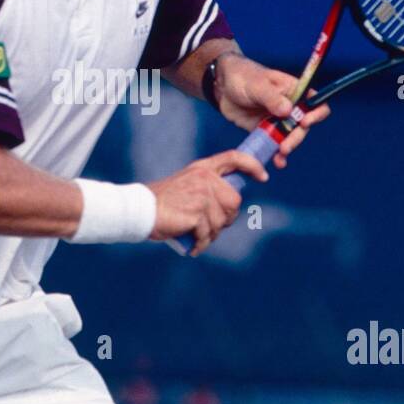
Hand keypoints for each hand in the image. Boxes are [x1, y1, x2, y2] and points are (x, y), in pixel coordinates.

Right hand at [147, 149, 268, 256]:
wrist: (140, 210)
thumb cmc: (162, 202)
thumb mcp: (187, 185)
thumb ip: (207, 188)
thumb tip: (231, 206)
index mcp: (202, 168)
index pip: (234, 158)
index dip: (252, 166)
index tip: (263, 177)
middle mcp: (204, 178)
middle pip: (235, 201)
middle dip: (226, 218)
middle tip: (209, 227)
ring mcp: (201, 195)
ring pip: (222, 221)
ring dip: (210, 234)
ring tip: (195, 235)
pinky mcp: (197, 214)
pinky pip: (208, 234)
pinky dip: (201, 244)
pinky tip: (193, 245)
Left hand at [211, 53, 330, 168]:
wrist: (221, 86)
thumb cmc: (243, 76)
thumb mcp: (257, 85)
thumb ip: (272, 98)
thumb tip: (288, 111)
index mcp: (294, 91)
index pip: (315, 102)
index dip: (316, 113)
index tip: (305, 122)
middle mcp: (290, 107)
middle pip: (303, 126)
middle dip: (296, 137)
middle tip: (285, 146)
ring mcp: (278, 120)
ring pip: (291, 138)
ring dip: (288, 148)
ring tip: (280, 156)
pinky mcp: (266, 131)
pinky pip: (276, 144)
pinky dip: (277, 153)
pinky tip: (277, 161)